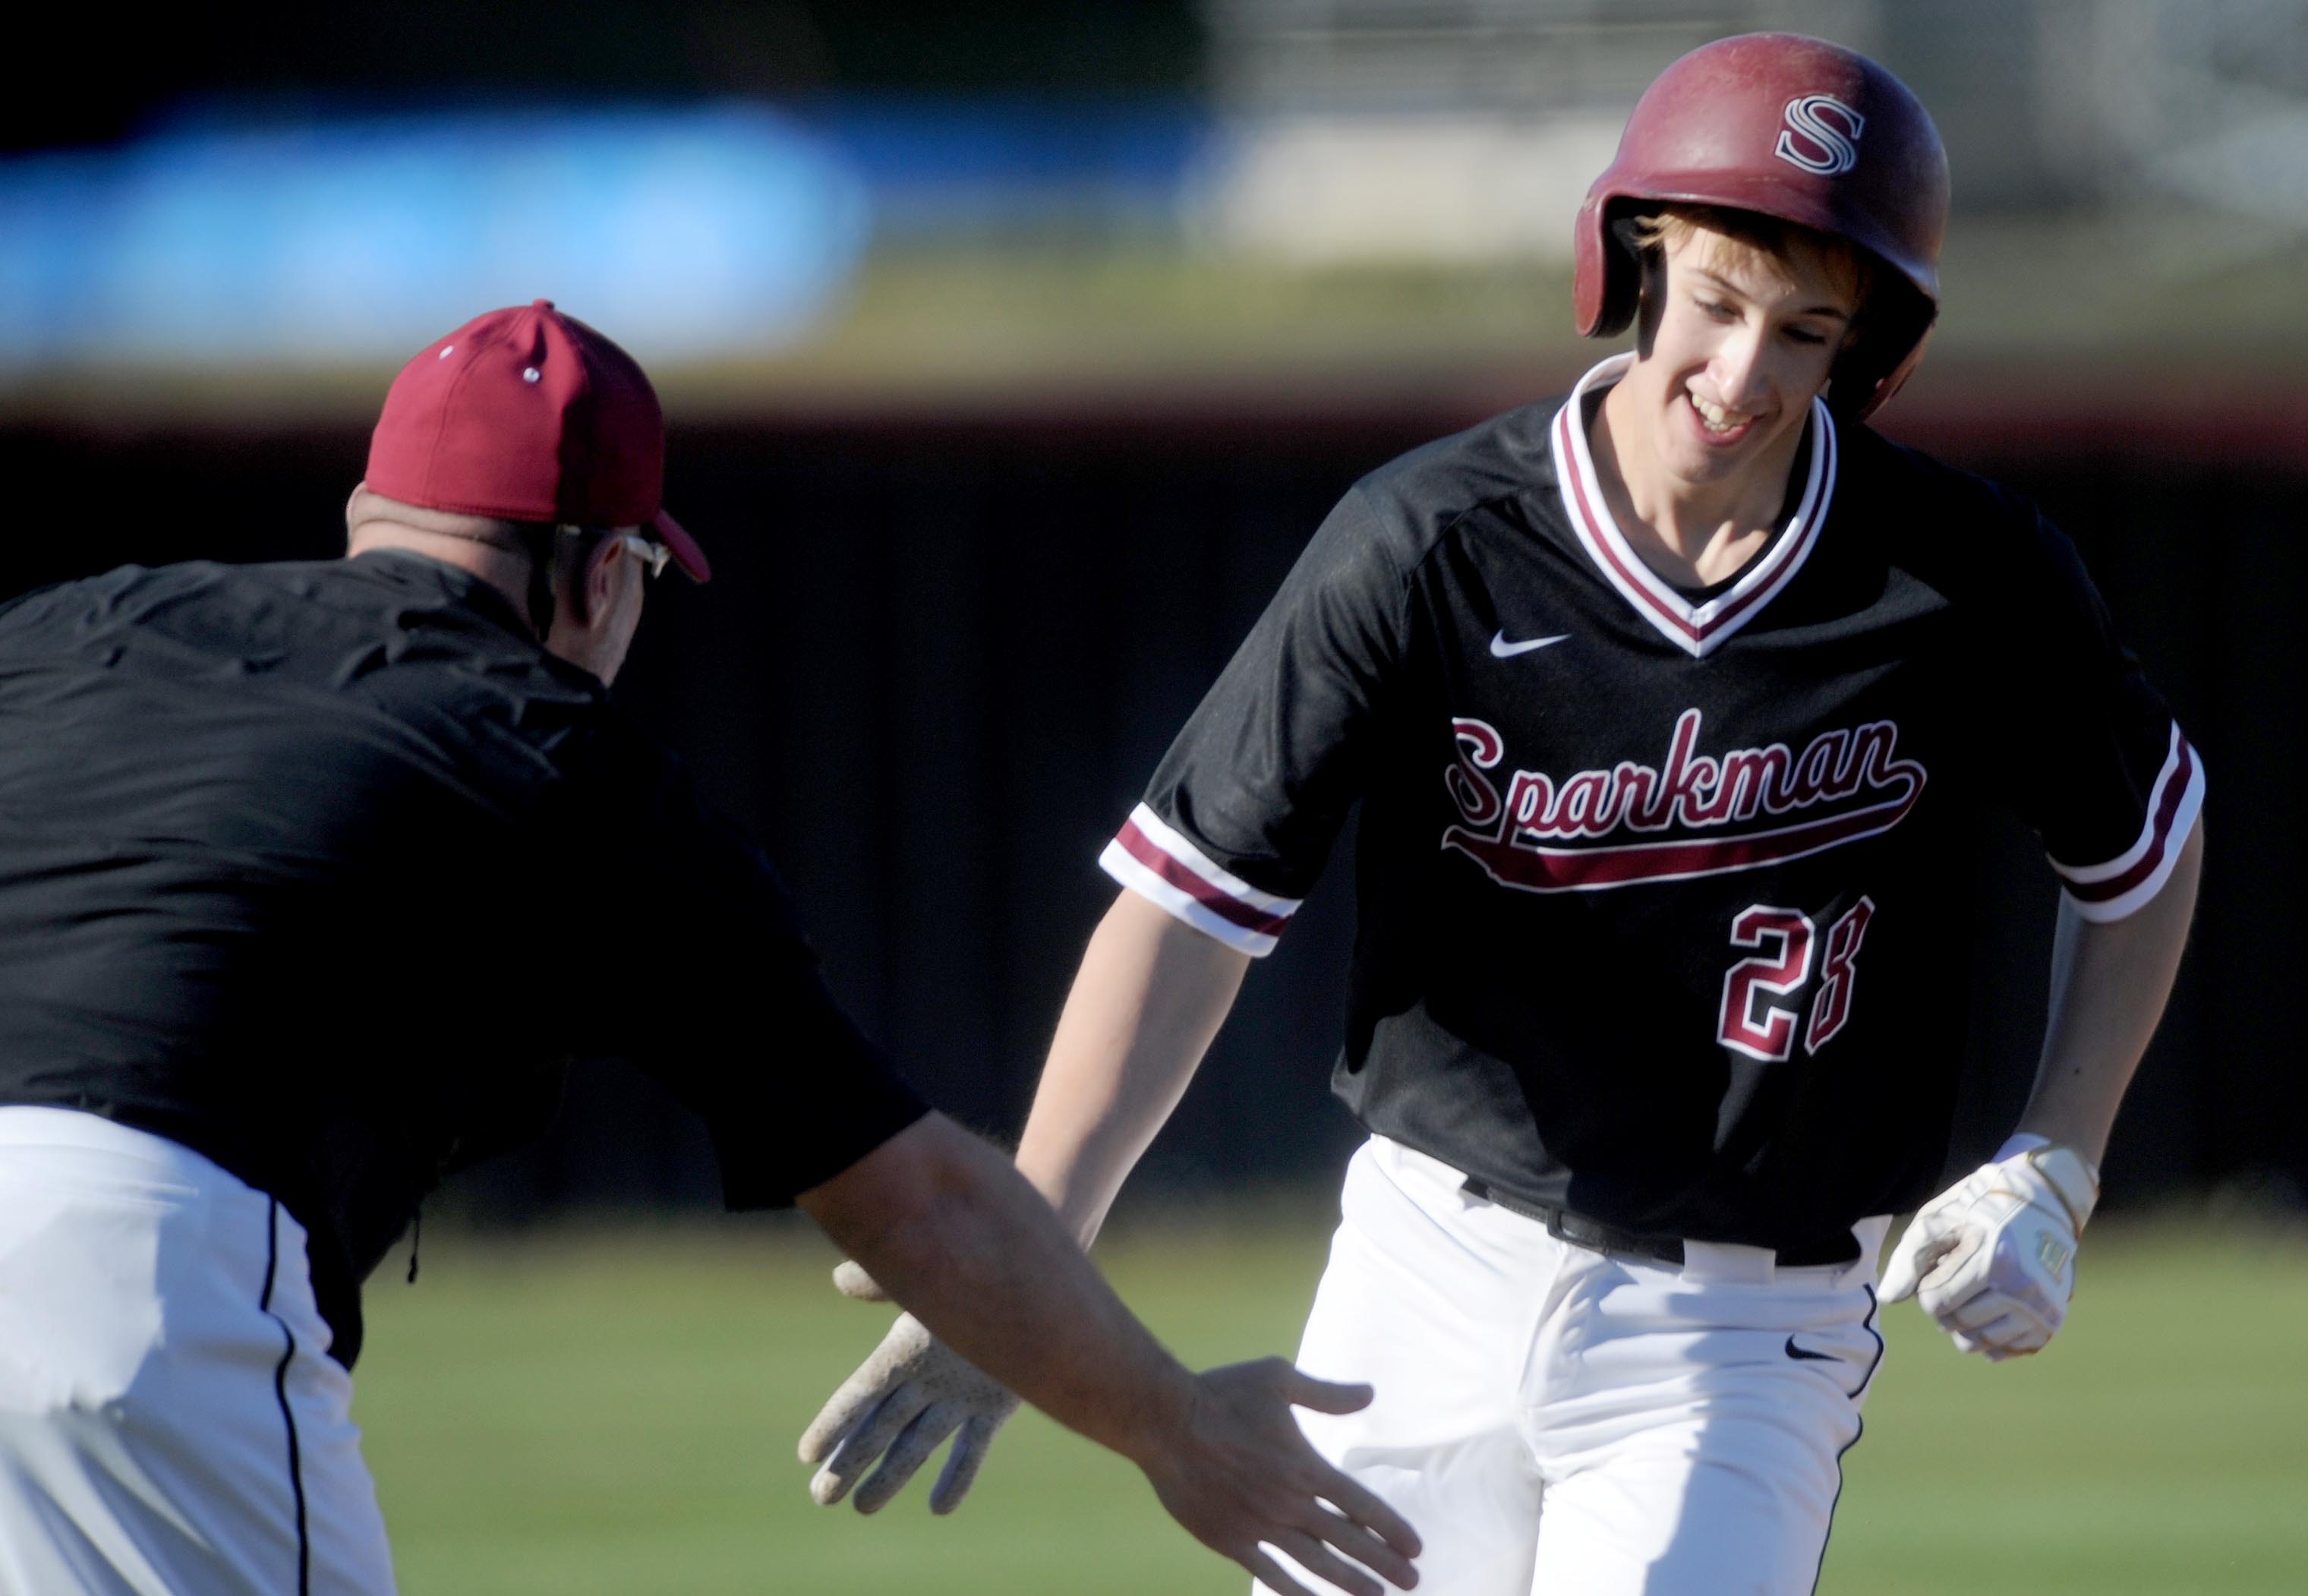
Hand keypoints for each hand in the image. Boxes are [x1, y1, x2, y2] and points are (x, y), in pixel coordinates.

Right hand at [797, 1262, 1019, 1512]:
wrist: (1037, 1276)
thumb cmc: (976, 1266)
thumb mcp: (926, 1275)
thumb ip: (884, 1281)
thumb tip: (841, 1277)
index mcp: (904, 1347)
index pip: (860, 1394)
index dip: (833, 1424)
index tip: (805, 1455)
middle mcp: (928, 1376)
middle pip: (880, 1428)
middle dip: (851, 1462)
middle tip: (821, 1497)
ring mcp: (960, 1394)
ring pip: (917, 1443)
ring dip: (892, 1475)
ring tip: (864, 1507)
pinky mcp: (995, 1405)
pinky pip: (972, 1448)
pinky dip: (958, 1477)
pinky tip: (940, 1508)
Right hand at [1137, 1358, 1420, 1595]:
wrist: (1165, 1421)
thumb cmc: (1222, 1393)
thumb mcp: (1278, 1377)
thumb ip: (1327, 1394)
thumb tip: (1369, 1393)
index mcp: (1305, 1465)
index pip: (1361, 1505)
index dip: (1391, 1528)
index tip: (1415, 1548)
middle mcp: (1288, 1502)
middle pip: (1347, 1540)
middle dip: (1383, 1563)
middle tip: (1411, 1582)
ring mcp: (1259, 1525)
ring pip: (1315, 1563)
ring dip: (1349, 1582)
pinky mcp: (1230, 1540)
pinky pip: (1269, 1572)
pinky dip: (1294, 1591)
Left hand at [1881, 1144, 2098, 1359]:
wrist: (2045, 1199)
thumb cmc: (1982, 1207)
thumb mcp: (1940, 1218)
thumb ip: (1910, 1258)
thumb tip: (1887, 1298)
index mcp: (1994, 1260)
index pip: (1935, 1302)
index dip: (1927, 1286)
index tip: (1939, 1267)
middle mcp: (2023, 1288)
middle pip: (1956, 1324)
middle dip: (1943, 1305)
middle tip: (1954, 1278)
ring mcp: (2041, 1308)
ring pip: (1978, 1343)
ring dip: (1962, 1323)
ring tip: (1970, 1292)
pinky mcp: (2051, 1322)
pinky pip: (2005, 1349)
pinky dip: (1988, 1337)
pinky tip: (1987, 1310)